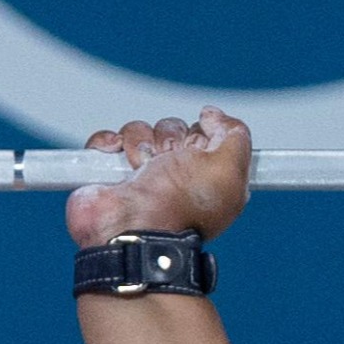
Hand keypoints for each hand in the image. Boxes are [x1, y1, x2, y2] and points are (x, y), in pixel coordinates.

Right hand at [66, 107, 252, 248]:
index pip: (205, 134)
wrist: (131, 227)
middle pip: (172, 128)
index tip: (199, 147)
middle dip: (169, 137)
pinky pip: (107, 139)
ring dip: (140, 143)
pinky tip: (118, 157)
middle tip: (168, 161)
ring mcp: (141, 174)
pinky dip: (109, 143)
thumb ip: (235, 136)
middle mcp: (175, 175)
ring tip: (141, 168)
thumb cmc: (179, 206)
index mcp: (206, 177)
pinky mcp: (109, 173)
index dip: (202, 134)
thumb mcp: (228, 169)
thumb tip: (214, 116)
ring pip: (140, 130)